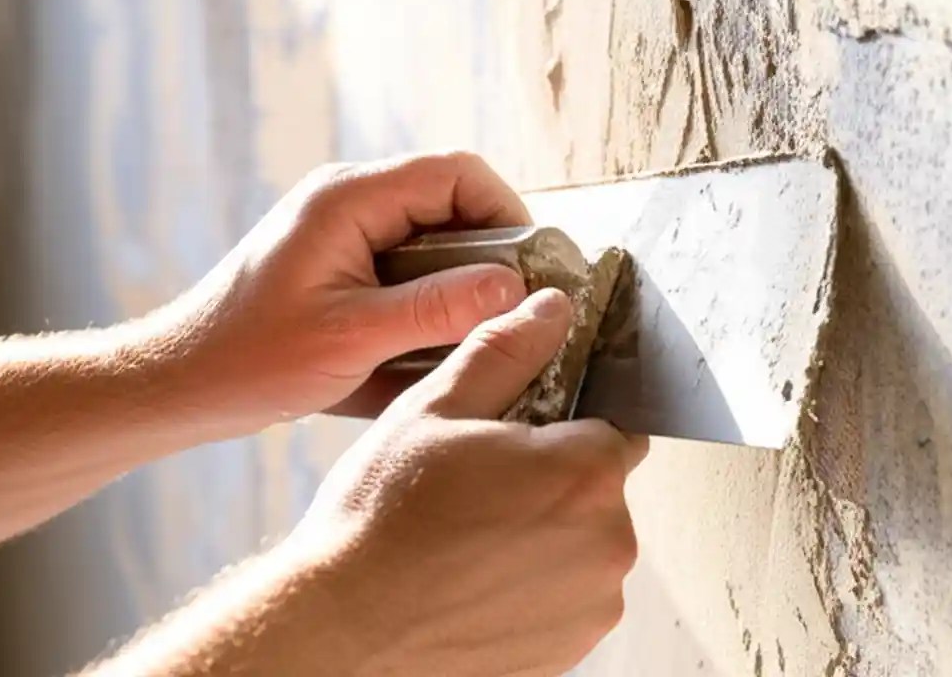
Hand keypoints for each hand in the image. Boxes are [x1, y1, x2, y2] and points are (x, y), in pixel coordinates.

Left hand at [150, 152, 531, 431]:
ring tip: (478, 330)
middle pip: (453, 200)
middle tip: (513, 310)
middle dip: (491, 252)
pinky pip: (412, 262)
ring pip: (437, 233)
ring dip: (464, 278)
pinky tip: (438, 340)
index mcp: (350, 198)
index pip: (457, 173)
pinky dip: (436, 295)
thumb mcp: (352, 338)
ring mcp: (347, 228)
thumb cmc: (251, 360)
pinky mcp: (344, 260)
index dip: (507, 213)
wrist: (181, 382)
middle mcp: (351, 199)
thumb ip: (435, 309)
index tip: (533, 272)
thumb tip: (515, 288)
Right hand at [291, 288, 648, 675]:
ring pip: (582, 546)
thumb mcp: (434, 411)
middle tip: (476, 491)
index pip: (611, 427)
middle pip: (597, 490)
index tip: (516, 441)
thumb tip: (550, 309)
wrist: (340, 634)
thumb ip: (504, 352)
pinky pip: (565, 599)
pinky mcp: (572, 651)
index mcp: (586, 471)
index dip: (561, 427)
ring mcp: (593, 605)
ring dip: (543, 540)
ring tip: (468, 544)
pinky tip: (473, 584)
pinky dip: (532, 591)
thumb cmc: (379, 525)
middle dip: (551, 483)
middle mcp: (610, 543)